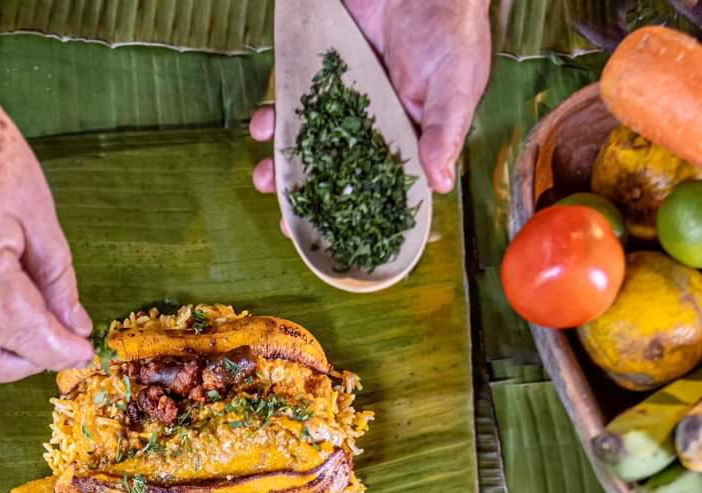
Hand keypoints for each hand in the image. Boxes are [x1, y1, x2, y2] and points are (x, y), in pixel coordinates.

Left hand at [252, 0, 490, 207]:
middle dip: (307, 197)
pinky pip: (289, 100)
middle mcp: (369, 122)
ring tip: (265, 177)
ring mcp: (340, 98)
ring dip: (281, 163)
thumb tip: (439, 185)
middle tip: (285, 219)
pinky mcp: (315, 70)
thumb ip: (445, 130)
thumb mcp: (456, 81)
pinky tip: (263, 124)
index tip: (328, 241)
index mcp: (406, 134)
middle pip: (333, 170)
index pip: (377, 185)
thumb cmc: (450, 24)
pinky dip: (273, 115)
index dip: (352, 214)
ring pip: (304, 141)